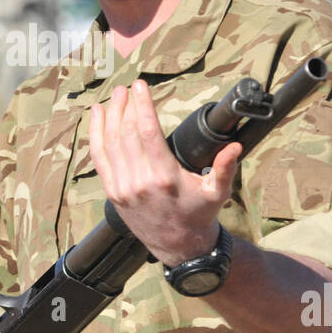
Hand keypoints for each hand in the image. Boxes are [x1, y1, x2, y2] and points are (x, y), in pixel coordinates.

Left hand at [88, 79, 242, 266]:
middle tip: (127, 87)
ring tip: (114, 96)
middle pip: (126, 133)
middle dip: (124, 105)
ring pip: (110, 143)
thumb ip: (225, 168)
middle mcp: (140, 181)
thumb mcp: (217, 193)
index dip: (142, 105)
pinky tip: (96, 115)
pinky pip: (99, 158)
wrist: (179, 247)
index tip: (140, 85)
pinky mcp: (112, 193)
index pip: (147, 131)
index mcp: (165, 177)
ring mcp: (123, 188)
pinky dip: (95, 134)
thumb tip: (235, 145)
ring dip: (109, 115)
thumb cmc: (199, 215)